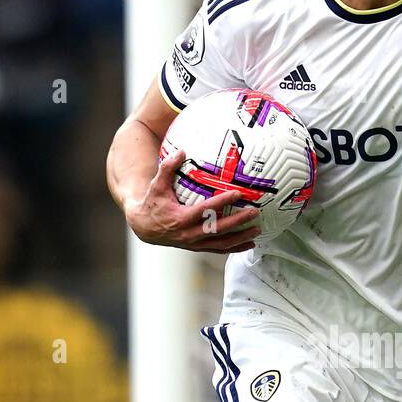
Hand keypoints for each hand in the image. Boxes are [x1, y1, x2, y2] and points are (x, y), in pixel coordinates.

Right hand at [124, 149, 260, 251]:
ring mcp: (194, 243)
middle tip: (254, 212)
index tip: (238, 193)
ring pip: (221, 243)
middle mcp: (189, 234)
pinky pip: (218, 250)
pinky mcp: (197, 248)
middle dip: (238, 222)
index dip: (222, 201)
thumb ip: (167, 168)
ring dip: (240, 238)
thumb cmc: (152, 203)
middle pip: (218, 229)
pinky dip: (234, 248)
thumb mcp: (156, 185)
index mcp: (181, 218)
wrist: (144, 228)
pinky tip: (249, 244)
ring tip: (257, 230)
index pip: (206, 210)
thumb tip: (181, 151)